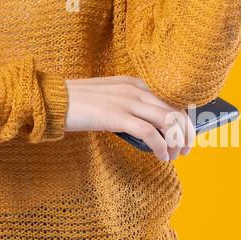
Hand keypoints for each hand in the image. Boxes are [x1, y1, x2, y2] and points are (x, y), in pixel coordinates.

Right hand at [64, 75, 195, 160]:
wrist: (54, 100)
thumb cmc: (78, 102)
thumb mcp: (109, 97)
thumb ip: (128, 105)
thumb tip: (146, 127)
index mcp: (134, 82)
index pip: (170, 99)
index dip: (184, 119)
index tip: (186, 135)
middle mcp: (135, 89)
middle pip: (174, 110)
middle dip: (186, 133)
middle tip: (186, 150)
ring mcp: (127, 101)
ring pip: (168, 121)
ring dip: (176, 142)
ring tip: (174, 156)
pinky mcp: (118, 116)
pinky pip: (150, 133)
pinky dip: (161, 147)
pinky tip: (161, 157)